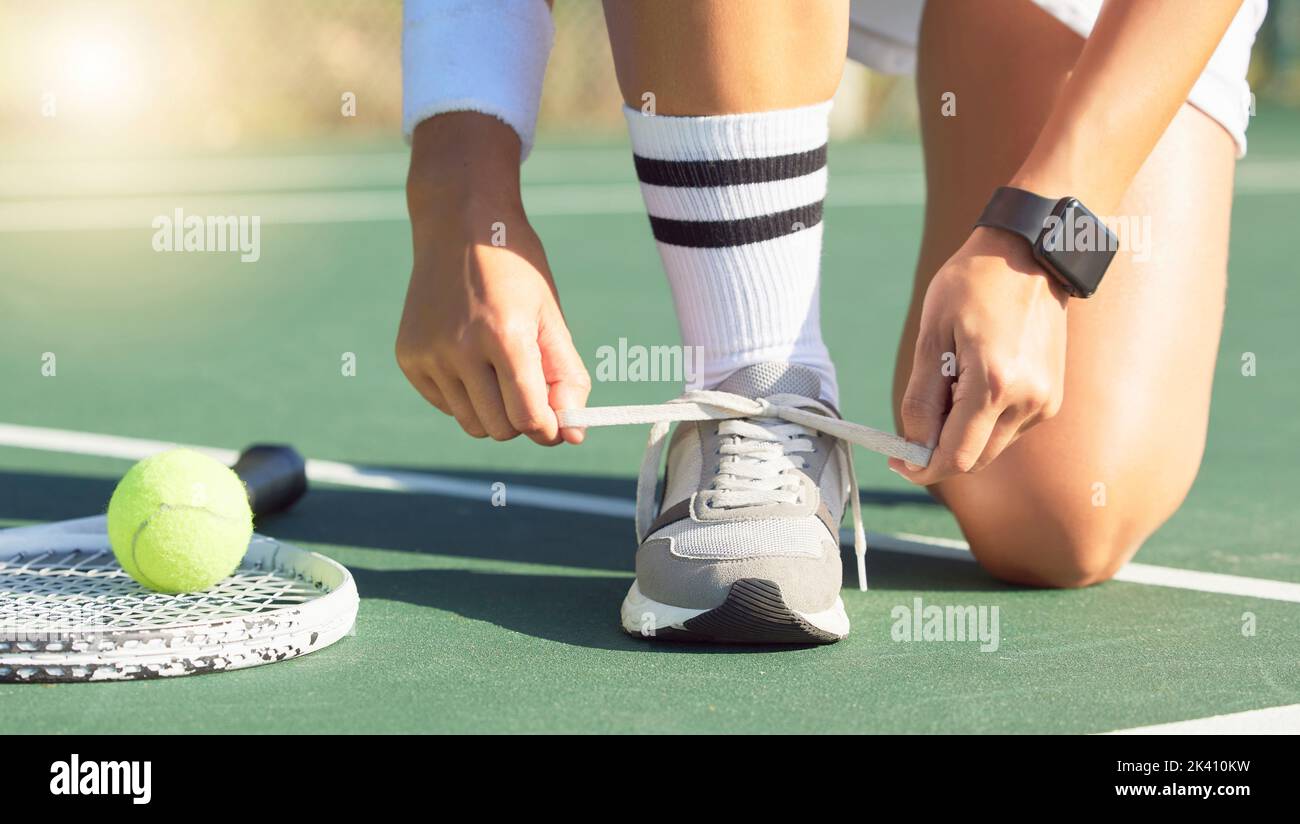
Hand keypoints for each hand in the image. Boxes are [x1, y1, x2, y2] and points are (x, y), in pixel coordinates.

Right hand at [396, 114, 589, 444]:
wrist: (460, 226)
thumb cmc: (516, 273)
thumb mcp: (550, 318)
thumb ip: (566, 378)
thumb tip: (573, 437)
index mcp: (504, 335)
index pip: (528, 417)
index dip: (548, 430)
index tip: (557, 425)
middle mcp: (459, 348)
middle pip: (500, 428)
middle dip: (522, 420)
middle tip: (530, 388)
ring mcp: (428, 353)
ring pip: (471, 423)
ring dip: (493, 411)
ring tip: (500, 370)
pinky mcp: (408, 357)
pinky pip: (446, 405)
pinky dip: (464, 395)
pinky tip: (469, 357)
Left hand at [891, 226, 1067, 482]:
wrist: (1029, 256)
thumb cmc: (972, 285)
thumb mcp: (931, 336)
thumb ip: (921, 398)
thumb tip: (914, 444)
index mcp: (994, 385)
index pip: (956, 456)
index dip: (923, 469)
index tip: (899, 463)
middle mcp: (1027, 401)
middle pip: (974, 459)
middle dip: (938, 453)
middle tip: (912, 428)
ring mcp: (1044, 402)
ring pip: (991, 448)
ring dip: (961, 436)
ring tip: (946, 387)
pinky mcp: (1050, 399)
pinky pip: (1007, 430)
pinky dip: (982, 422)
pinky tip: (970, 385)